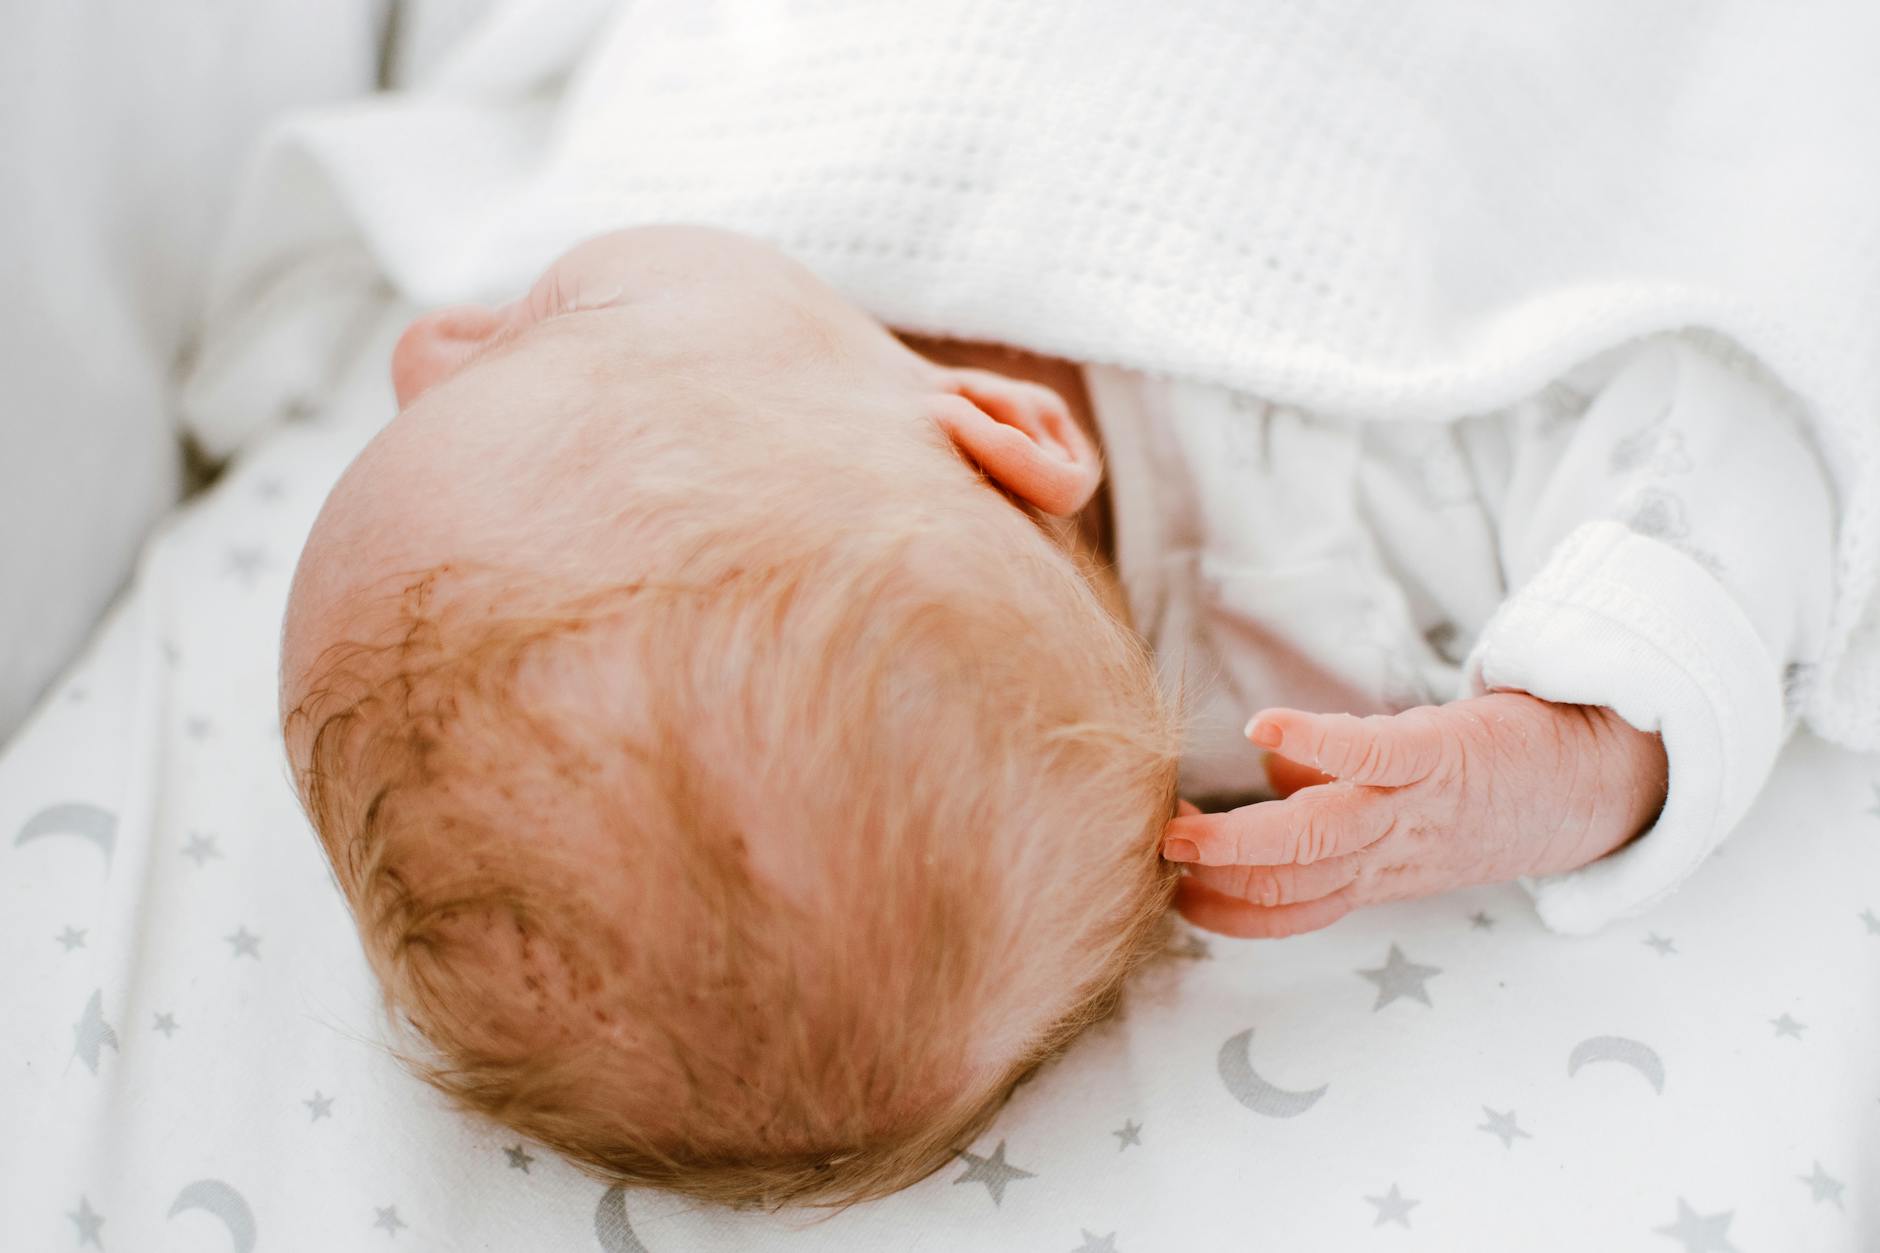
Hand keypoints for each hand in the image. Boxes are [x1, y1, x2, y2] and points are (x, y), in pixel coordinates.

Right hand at [1163, 692, 1667, 937]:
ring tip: (1184, 826)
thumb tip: (1273, 768)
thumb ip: (1341, 803)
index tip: (1174, 895)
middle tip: (1158, 858)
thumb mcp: (1412, 818)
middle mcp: (1392, 852)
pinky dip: (1318, 743)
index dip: (1231, 911)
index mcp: (1380, 871)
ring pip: (1319, 836)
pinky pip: (1372, 755)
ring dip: (1246, 839)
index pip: (1295, 908)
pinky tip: (1265, 728)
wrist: (1601, 777)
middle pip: (1295, 881)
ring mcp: (1414, 806)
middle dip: (1221, 878)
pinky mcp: (1441, 753)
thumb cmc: (1495, 791)